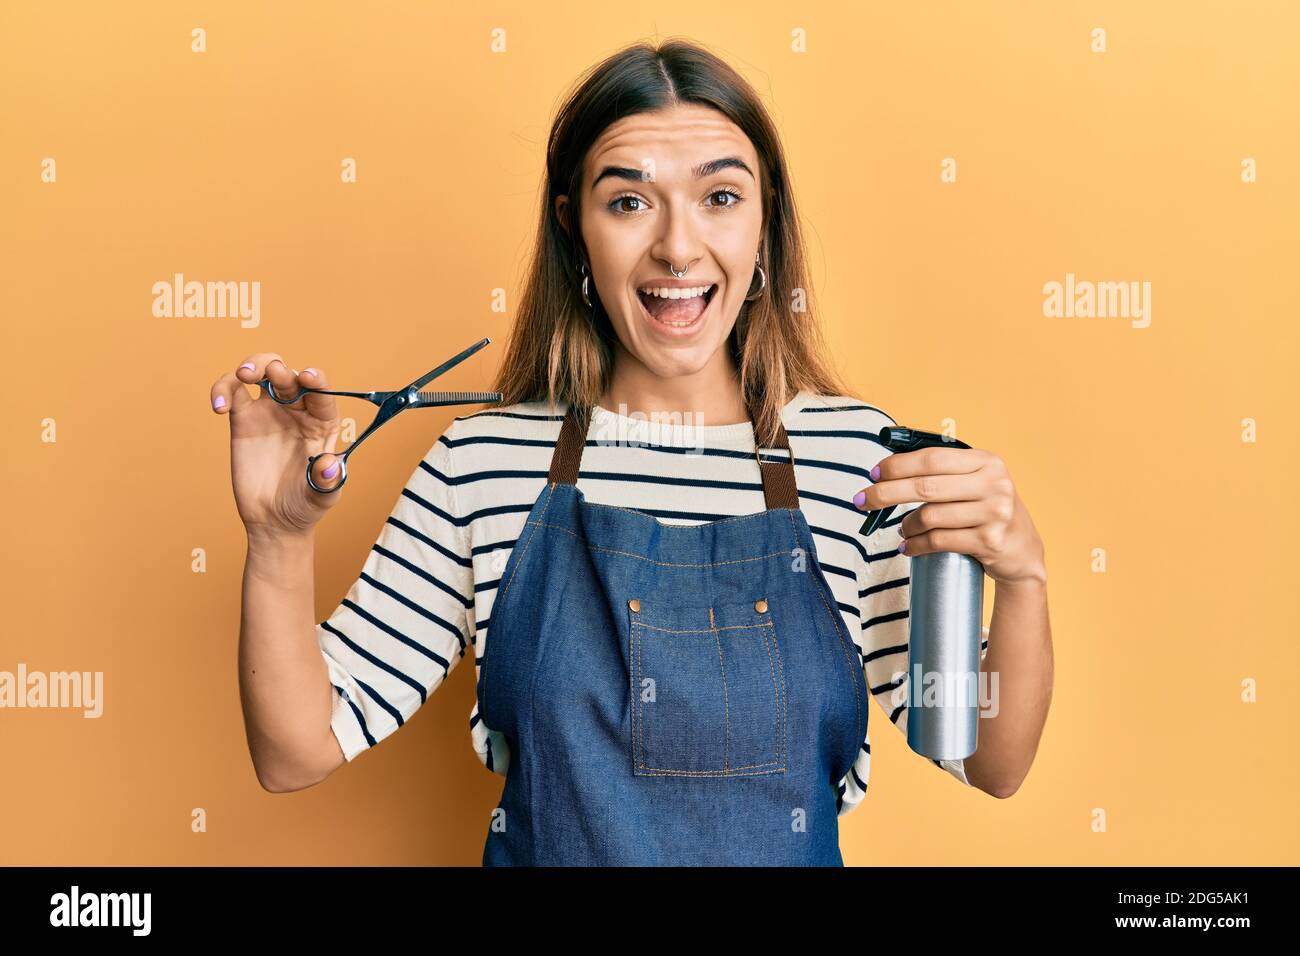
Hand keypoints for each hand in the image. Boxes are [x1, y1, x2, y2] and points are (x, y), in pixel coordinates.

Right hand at [210, 354, 345, 536]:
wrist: (274, 519)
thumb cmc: (305, 504)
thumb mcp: (322, 496)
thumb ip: (327, 481)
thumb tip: (329, 465)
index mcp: (322, 422)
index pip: (322, 394)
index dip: (316, 381)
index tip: (308, 377)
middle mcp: (298, 410)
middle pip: (290, 375)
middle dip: (280, 368)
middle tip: (269, 373)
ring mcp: (270, 411)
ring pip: (262, 372)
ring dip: (253, 365)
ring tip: (242, 375)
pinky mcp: (242, 418)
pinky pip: (232, 392)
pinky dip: (223, 390)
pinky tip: (219, 406)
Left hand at [854, 445, 1045, 585]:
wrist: (1023, 552)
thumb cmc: (987, 512)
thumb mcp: (975, 482)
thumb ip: (942, 472)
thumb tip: (888, 467)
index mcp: (986, 461)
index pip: (932, 458)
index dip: (898, 465)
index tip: (874, 474)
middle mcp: (994, 484)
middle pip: (926, 486)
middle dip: (886, 493)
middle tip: (862, 501)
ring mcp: (994, 513)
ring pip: (930, 517)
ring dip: (906, 526)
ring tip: (901, 530)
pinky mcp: (990, 542)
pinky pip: (938, 541)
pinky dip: (916, 545)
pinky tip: (908, 547)